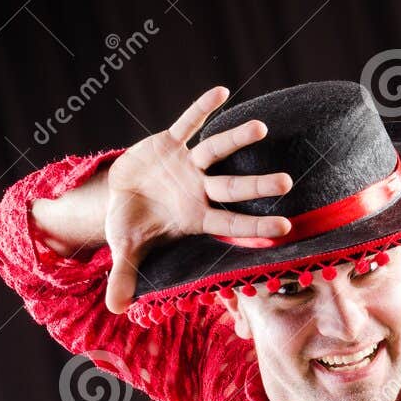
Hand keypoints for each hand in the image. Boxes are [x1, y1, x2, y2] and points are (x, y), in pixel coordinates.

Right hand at [101, 85, 294, 312]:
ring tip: (261, 127)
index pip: (231, 222)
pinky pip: (188, 122)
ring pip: (217, 150)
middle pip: (232, 187)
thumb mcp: (126, 249)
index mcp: (195, 217)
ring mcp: (188, 165)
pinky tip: (222, 91)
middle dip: (257, 185)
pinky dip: (201, 108)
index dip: (256, 225)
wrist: (119, 193)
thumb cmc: (131, 224)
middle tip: (286, 181)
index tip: (286, 228)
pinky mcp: (171, 143)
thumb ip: (125, 276)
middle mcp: (199, 190)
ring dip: (236, 138)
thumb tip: (114, 309)